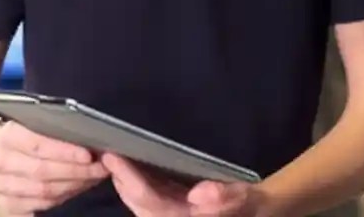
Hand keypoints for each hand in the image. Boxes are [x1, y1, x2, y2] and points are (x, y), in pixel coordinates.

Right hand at [0, 121, 110, 214]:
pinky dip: (63, 198)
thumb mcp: (34, 124)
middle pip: (43, 171)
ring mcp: (2, 185)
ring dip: (74, 185)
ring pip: (44, 191)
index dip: (65, 152)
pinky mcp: (7, 204)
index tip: (89, 155)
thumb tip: (91, 137)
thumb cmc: (24, 136)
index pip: (38, 145)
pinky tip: (77, 188)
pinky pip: (41, 205)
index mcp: (8, 135)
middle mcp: (0, 161)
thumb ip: (57, 129)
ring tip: (93, 177)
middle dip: (76, 171)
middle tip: (100, 168)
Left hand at [102, 153, 263, 215]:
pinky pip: (146, 202)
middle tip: (105, 152)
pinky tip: (126, 170)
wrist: (257, 211)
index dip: (130, 180)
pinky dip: (133, 186)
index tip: (112, 157)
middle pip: (137, 204)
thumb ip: (224, 198)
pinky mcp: (172, 211)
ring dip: (123, 183)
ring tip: (111, 158)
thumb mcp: (243, 199)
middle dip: (120, 181)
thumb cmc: (249, 205)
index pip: (150, 202)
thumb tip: (199, 195)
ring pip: (138, 204)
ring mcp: (171, 216)